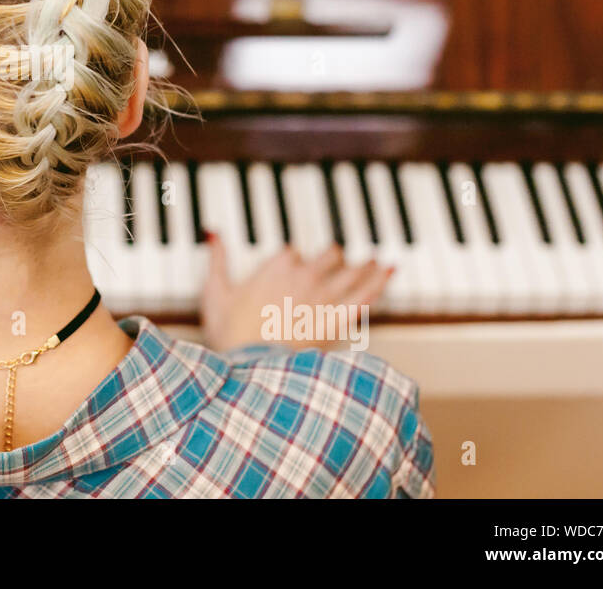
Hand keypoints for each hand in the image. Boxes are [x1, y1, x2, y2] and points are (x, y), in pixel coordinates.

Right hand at [199, 233, 391, 352]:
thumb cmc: (231, 335)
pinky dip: (379, 281)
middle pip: (327, 256)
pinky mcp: (338, 320)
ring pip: (351, 271)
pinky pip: (365, 296)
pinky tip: (389, 270)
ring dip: (363, 264)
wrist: (253, 369)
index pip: (291, 252)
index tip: (290, 266)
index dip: (291, 260)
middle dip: (332, 257)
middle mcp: (303, 277)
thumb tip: (213, 234)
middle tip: (337, 260)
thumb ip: (216, 260)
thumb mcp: (214, 293)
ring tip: (374, 259)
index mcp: (274, 268)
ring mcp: (324, 298)